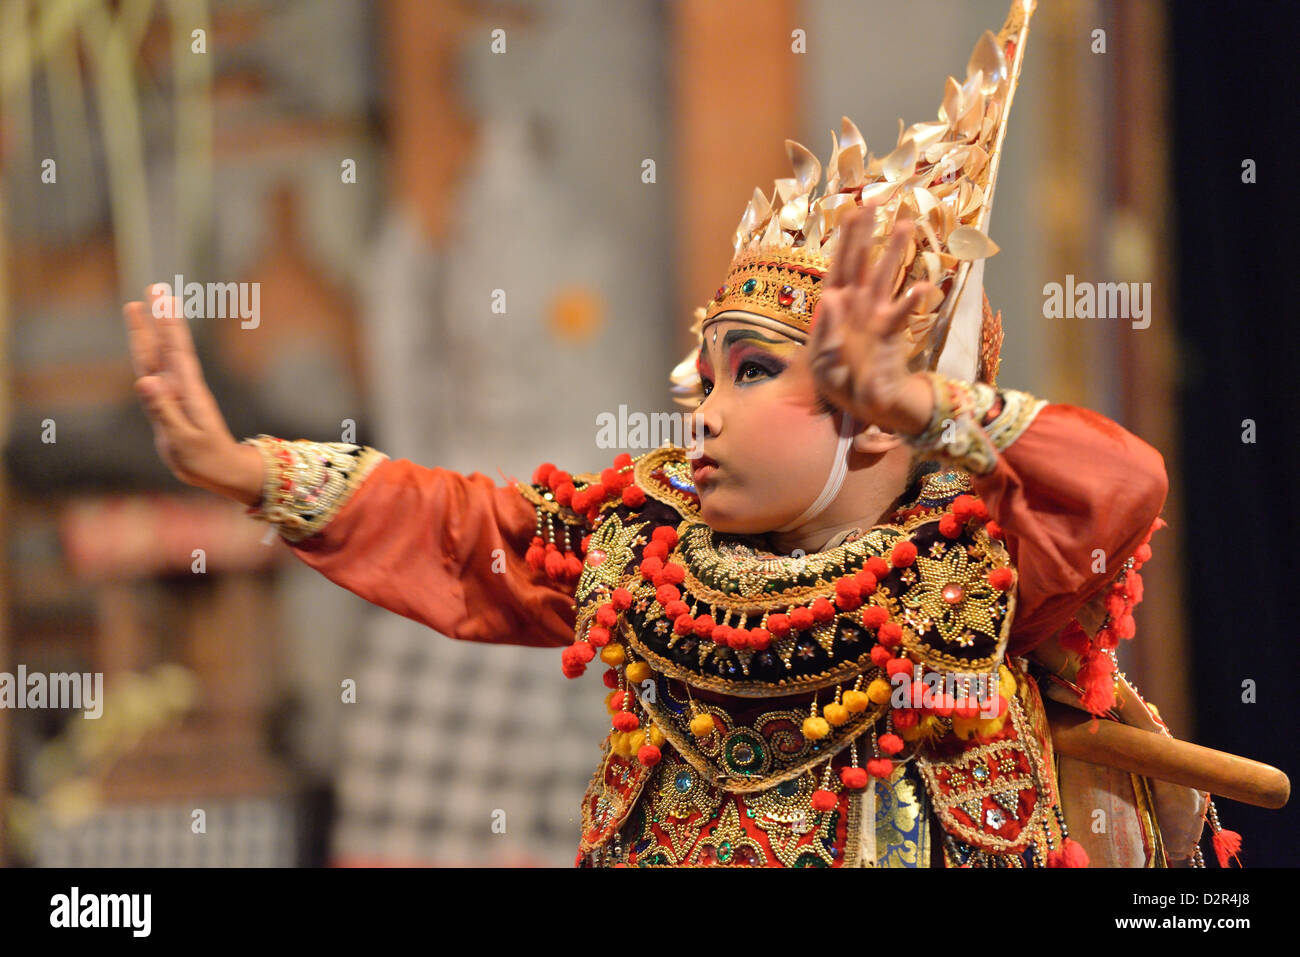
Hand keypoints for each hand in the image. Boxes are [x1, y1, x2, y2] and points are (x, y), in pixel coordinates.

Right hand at [124, 285, 262, 505]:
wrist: (219, 471)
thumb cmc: (204, 458)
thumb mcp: (182, 438)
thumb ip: (163, 410)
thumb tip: (146, 380)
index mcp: (187, 391)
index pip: (174, 350)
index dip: (166, 324)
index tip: (159, 299)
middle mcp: (181, 387)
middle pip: (166, 346)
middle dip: (159, 318)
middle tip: (154, 289)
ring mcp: (175, 393)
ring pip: (158, 356)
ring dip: (150, 331)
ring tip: (141, 307)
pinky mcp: (170, 403)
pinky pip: (154, 373)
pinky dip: (148, 355)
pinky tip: (144, 344)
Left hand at [806, 202, 936, 434]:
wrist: (863, 407)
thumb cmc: (839, 382)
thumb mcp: (821, 362)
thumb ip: (824, 332)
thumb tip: (830, 297)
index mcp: (833, 309)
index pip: (837, 266)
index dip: (844, 240)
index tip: (851, 210)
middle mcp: (855, 306)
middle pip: (861, 263)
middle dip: (867, 233)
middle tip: (878, 201)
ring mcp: (874, 317)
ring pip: (884, 278)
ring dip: (894, 252)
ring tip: (906, 224)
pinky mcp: (890, 335)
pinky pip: (901, 314)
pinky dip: (911, 301)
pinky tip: (925, 288)